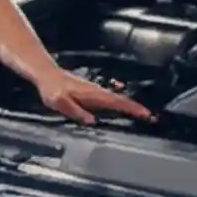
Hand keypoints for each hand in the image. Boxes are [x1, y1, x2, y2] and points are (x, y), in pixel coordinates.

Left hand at [34, 68, 153, 124]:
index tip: (145, 114)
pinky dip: (119, 104)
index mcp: (92, 94)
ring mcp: (94, 92)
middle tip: (150, 117)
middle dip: (135, 107)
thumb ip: (74, 111)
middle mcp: (96, 92)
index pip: (115, 102)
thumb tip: (91, 121)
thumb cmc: (52, 89)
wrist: (47, 75)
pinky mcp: (91, 93)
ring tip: (141, 115)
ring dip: (129, 106)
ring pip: (115, 99)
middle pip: (120, 100)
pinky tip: (122, 109)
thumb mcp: (59, 101)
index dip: (130, 108)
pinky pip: (109, 100)